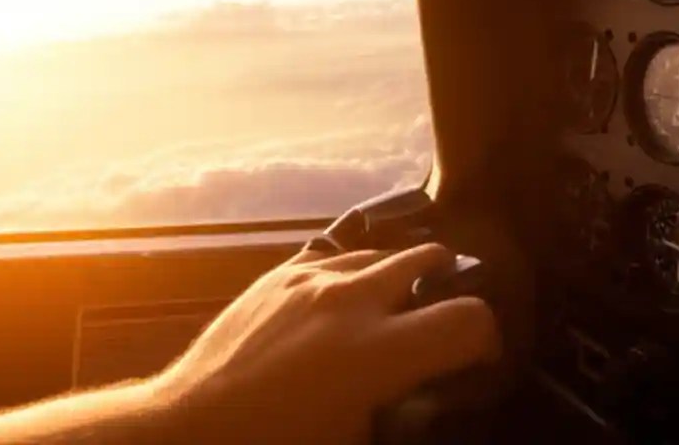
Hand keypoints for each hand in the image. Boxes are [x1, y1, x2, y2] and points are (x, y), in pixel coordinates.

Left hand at [153, 243, 500, 443]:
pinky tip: (347, 301)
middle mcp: (351, 302)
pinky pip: (336, 258)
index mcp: (378, 353)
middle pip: (430, 260)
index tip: (477, 359)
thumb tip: (426, 393)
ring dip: (402, 274)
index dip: (487, 340)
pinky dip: (355, 275)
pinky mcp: (278, 275)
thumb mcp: (357, 442)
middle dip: (449, 285)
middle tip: (443, 318)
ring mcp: (311, 281)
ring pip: (381, 252)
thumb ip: (406, 409)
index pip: (470, 319)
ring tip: (400, 303)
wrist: (190, 430)